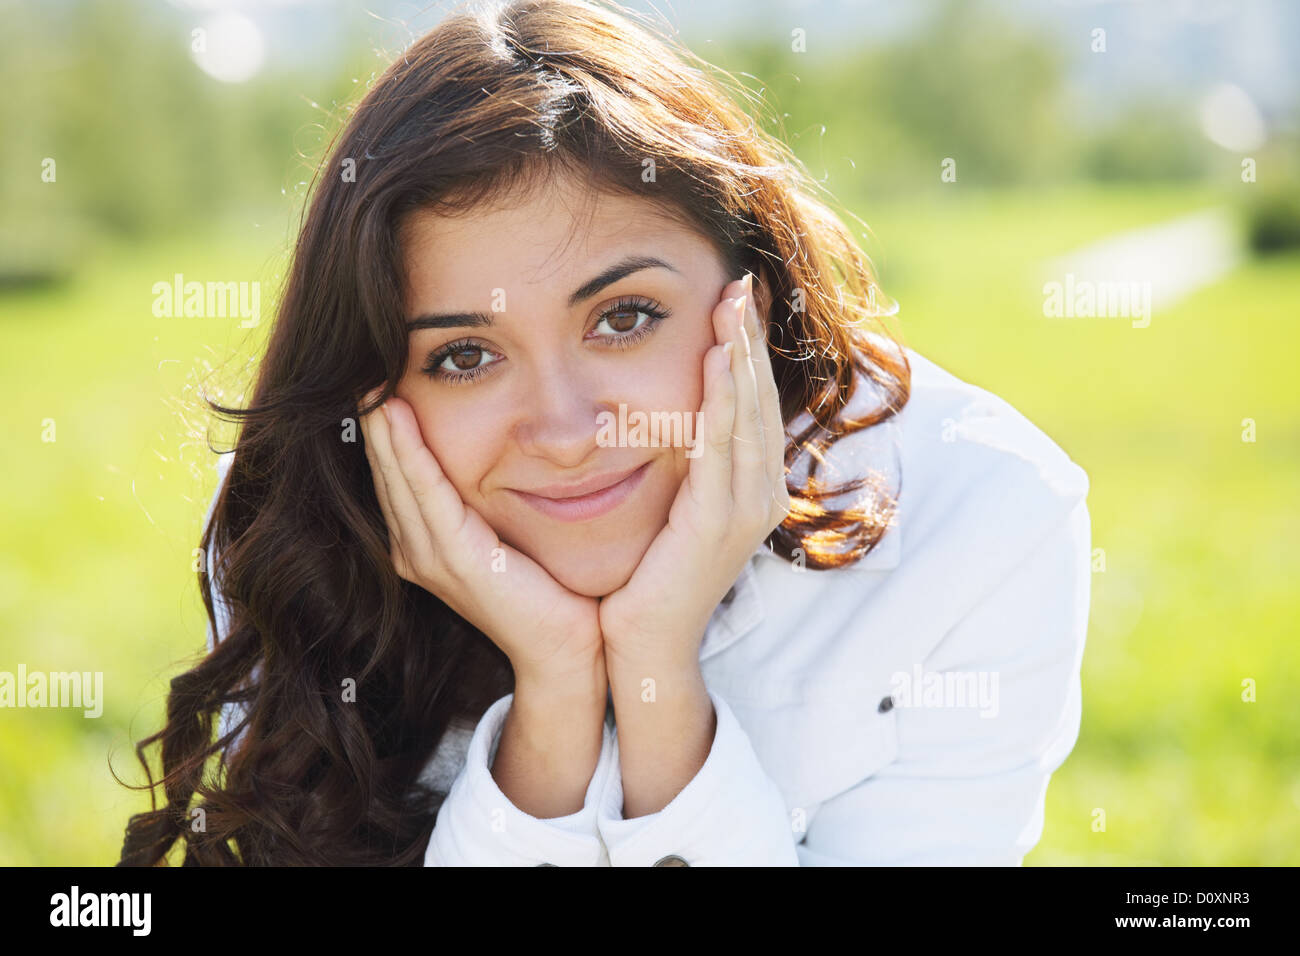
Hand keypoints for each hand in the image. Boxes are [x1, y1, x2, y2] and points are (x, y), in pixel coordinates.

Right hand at [359, 391, 604, 683]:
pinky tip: (395, 416)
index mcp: (426, 543)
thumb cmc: (555, 589)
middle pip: (387, 470)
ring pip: (398, 476)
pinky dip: (409, 452)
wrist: (572, 648)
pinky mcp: (455, 559)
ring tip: (369, 379)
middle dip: (375, 420)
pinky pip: (426, 494)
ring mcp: (429, 558)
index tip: (380, 375)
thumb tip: (512, 441)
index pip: (398, 473)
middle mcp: (415, 550)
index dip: (386, 428)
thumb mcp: (512, 530)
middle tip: (362, 363)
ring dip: (382, 427)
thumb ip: (495, 495)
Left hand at [598, 273, 790, 668]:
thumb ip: (686, 464)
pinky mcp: (719, 521)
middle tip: (742, 281)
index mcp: (753, 488)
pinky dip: (722, 399)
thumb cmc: (650, 577)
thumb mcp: (676, 509)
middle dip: (751, 338)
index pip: (754, 403)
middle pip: (759, 398)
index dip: (750, 349)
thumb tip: (675, 418)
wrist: (644, 644)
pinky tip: (719, 359)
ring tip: (734, 302)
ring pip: (747, 413)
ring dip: (741, 354)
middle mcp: (762, 494)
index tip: (740, 300)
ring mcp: (747, 509)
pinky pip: (722, 446)